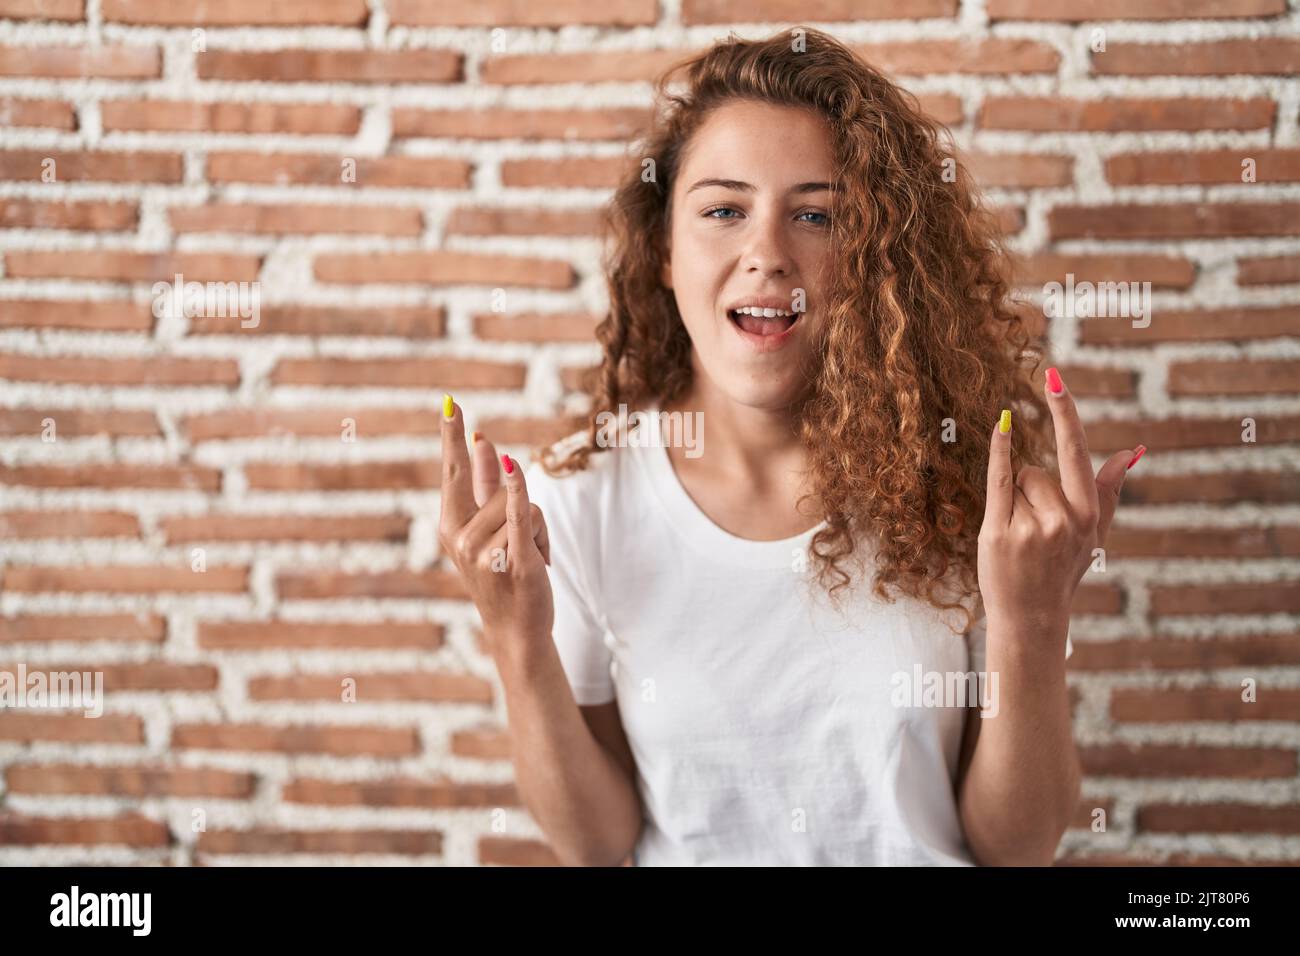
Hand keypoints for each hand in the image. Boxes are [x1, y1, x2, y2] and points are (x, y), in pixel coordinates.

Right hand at [438, 394, 553, 655]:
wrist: (516, 629)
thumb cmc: (502, 575)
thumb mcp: (487, 530)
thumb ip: (484, 485)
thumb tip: (484, 442)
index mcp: (451, 527)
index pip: (453, 474)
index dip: (451, 438)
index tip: (449, 405)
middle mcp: (461, 539)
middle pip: (495, 487)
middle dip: (461, 443)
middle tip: (451, 404)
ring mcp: (485, 553)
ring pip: (524, 505)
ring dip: (538, 528)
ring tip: (530, 556)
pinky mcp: (516, 563)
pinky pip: (520, 516)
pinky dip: (518, 492)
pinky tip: (510, 467)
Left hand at [977, 367, 1142, 637]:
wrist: (1031, 617)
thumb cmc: (1063, 571)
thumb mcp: (1095, 534)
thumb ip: (1110, 490)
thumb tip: (1134, 450)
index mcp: (1088, 515)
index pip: (1075, 452)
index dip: (1065, 414)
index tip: (1054, 376)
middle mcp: (1062, 519)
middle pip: (1036, 470)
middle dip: (1031, 489)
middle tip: (1034, 529)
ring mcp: (1029, 527)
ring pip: (1016, 480)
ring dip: (1014, 501)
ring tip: (1021, 538)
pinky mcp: (998, 532)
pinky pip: (996, 480)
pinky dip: (998, 451)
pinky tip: (1000, 425)